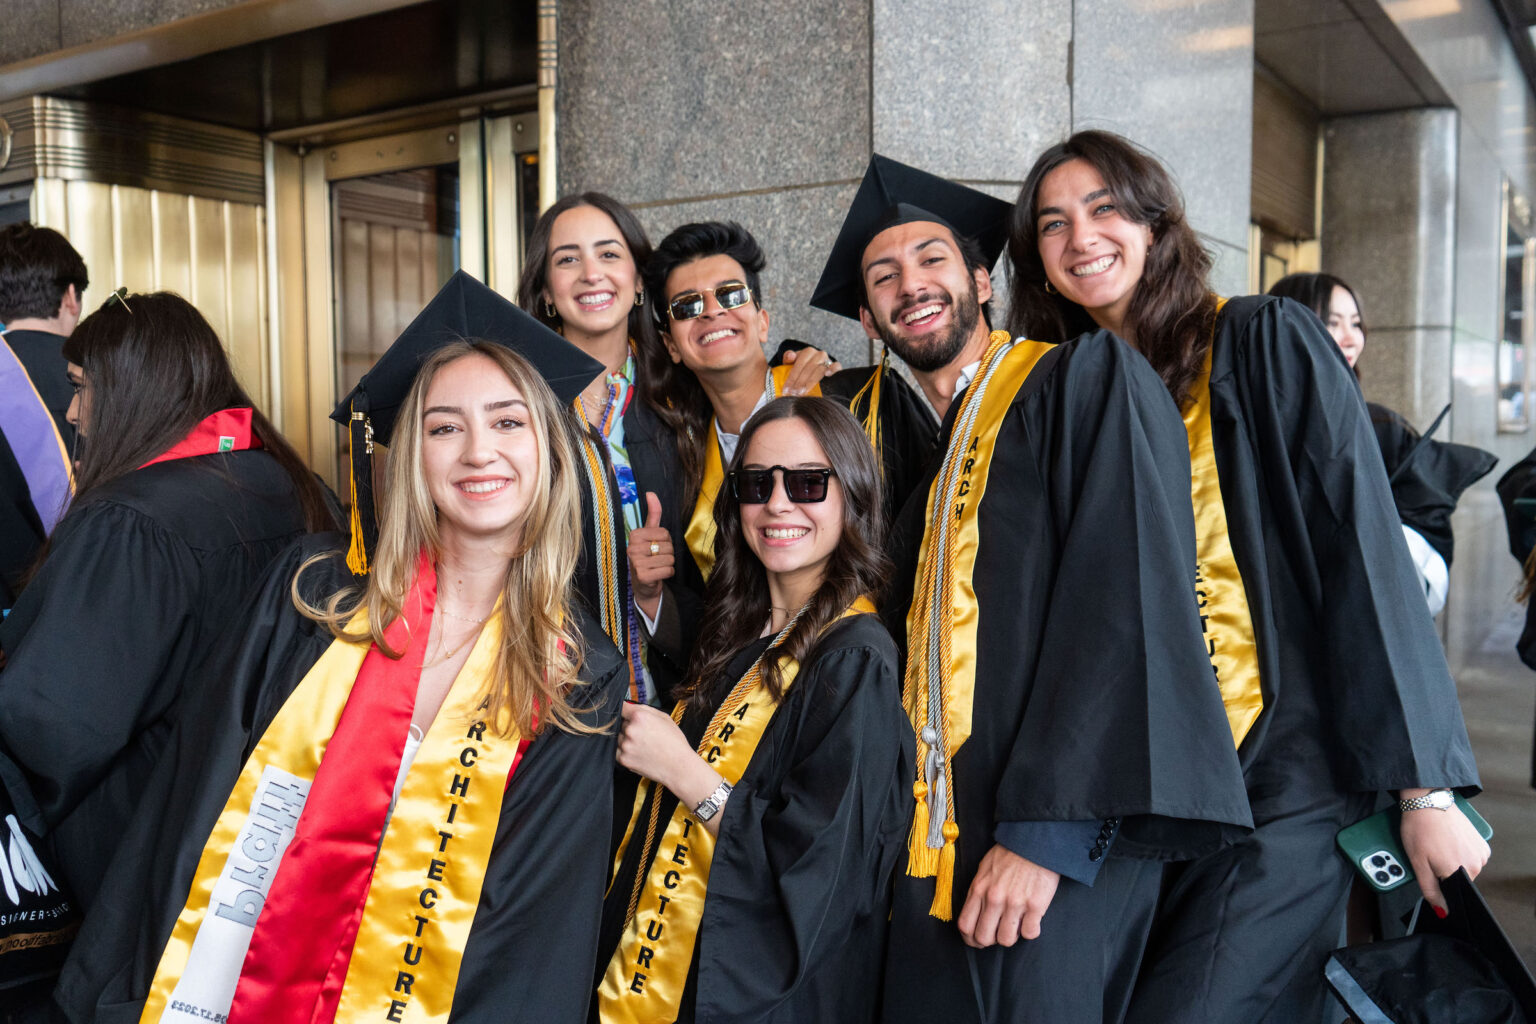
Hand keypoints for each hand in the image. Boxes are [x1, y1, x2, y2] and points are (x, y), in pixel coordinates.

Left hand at [616, 701, 694, 787]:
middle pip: (621, 724)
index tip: (628, 715)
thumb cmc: (674, 742)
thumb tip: (629, 706)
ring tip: (644, 745)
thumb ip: (644, 709)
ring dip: (627, 740)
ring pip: (619, 737)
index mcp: (639, 716)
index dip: (626, 712)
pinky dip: (625, 751)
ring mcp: (625, 745)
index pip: (621, 708)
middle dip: (630, 727)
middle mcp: (630, 729)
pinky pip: (618, 751)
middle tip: (645, 735)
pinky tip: (640, 753)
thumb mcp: (664, 717)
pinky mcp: (623, 759)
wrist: (678, 766)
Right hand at [627, 492, 673, 619]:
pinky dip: (668, 573)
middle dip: (668, 553)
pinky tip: (658, 574)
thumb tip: (651, 493)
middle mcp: (632, 548)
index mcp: (634, 535)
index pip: (664, 533)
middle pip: (668, 546)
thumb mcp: (649, 533)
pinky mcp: (643, 577)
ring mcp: (636, 563)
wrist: (643, 584)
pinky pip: (668, 570)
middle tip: (656, 558)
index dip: (666, 541)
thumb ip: (653, 514)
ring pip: (669, 559)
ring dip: (668, 564)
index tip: (655, 546)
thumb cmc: (647, 555)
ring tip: (657, 566)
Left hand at [780, 346, 840, 394]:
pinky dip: (833, 369)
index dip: (792, 377)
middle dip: (800, 382)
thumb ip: (788, 358)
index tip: (786, 389)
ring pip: (820, 370)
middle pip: (809, 368)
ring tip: (803, 392)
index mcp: (808, 352)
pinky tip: (827, 375)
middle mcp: (819, 354)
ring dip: (810, 382)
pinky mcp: (837, 366)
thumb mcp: (792, 363)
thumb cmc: (802, 368)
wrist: (813, 370)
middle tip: (794, 393)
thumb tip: (791, 356)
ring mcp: (828, 360)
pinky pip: (836, 366)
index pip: (799, 364)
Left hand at [957, 844, 1059, 946]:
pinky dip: (1030, 931)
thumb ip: (978, 891)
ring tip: (1016, 925)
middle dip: (990, 941)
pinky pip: (1030, 934)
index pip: (965, 925)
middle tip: (998, 934)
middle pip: (984, 938)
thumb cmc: (1009, 854)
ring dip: (1011, 937)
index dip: (970, 938)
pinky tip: (1031, 920)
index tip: (977, 940)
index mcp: (979, 889)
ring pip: (1006, 940)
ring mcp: (1015, 903)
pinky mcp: (1035, 906)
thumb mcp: (984, 869)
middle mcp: (994, 899)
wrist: (1034, 841)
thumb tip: (975, 913)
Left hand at [1399, 791, 1489, 914]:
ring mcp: (1481, 853)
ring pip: (1465, 868)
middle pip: (1458, 880)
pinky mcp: (1482, 843)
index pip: (1451, 892)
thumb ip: (1430, 890)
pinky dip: (1460, 852)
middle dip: (1444, 872)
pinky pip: (1471, 856)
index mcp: (1460, 873)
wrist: (1429, 801)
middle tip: (1430, 856)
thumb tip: (1442, 911)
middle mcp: (1476, 865)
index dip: (1439, 885)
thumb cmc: (1420, 830)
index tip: (1431, 872)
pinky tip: (1447, 841)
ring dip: (1452, 861)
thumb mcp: (1418, 863)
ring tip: (1438, 845)